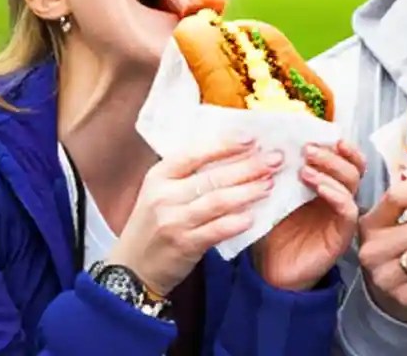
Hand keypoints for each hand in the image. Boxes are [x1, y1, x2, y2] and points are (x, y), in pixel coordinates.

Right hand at [107, 135, 281, 295]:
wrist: (131, 268)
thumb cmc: (153, 225)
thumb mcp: (160, 193)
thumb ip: (188, 176)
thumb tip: (233, 156)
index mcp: (159, 176)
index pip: (195, 153)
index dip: (225, 145)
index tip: (252, 138)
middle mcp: (164, 195)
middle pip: (212, 176)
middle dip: (248, 166)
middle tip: (275, 160)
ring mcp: (173, 221)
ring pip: (217, 201)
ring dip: (247, 192)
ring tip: (270, 184)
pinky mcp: (183, 245)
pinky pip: (215, 231)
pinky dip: (235, 223)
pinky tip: (253, 218)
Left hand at [253, 140, 365, 290]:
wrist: (271, 272)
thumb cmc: (273, 233)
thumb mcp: (273, 195)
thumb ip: (279, 172)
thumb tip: (273, 142)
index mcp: (325, 185)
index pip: (343, 158)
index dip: (337, 144)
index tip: (318, 133)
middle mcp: (337, 198)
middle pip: (351, 167)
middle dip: (332, 154)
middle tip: (308, 149)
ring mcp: (341, 216)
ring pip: (352, 184)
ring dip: (332, 171)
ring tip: (306, 169)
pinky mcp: (342, 235)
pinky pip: (348, 210)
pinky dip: (337, 195)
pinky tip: (319, 189)